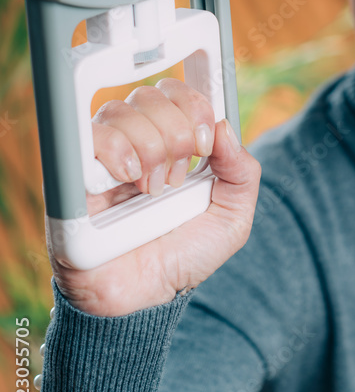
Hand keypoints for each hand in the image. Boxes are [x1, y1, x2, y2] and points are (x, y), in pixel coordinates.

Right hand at [49, 78, 260, 316]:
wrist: (144, 300)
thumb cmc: (183, 257)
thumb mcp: (231, 219)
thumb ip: (242, 173)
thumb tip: (225, 126)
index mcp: (173, 143)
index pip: (176, 91)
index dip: (194, 104)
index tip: (205, 141)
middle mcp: (136, 142)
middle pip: (151, 94)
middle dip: (176, 132)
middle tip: (177, 177)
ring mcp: (103, 156)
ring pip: (122, 111)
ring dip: (149, 148)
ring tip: (153, 190)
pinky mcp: (74, 175)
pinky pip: (91, 136)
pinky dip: (118, 152)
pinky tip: (130, 181)